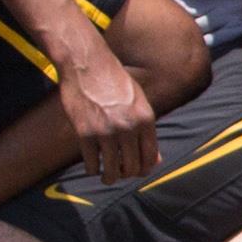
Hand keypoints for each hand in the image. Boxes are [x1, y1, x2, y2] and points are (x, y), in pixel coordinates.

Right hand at [57, 46, 159, 185]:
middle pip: (132, 167)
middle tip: (119, 174)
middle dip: (126, 175)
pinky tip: (92, 166)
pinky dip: (92, 169)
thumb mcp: (138, 101)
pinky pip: (92, 164)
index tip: (136, 171)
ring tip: (107, 176)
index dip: (144, 169)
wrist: (87, 64)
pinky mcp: (85, 133)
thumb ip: (147, 131)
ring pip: (112, 171)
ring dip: (109, 178)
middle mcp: (128, 127)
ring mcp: (106, 131)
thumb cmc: (114, 81)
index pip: (150, 158)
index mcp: (145, 119)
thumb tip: (157, 160)